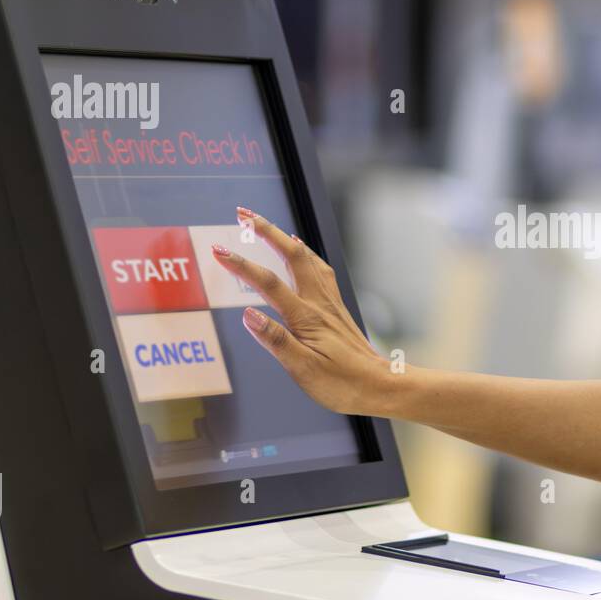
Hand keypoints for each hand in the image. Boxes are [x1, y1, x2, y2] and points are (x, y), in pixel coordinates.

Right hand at [210, 207, 387, 415]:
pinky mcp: (337, 309)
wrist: (382, 386)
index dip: (242, 265)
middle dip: (266, 230)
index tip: (219, 250)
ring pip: (308, 259)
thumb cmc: (343, 384)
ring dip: (285, 238)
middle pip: (292, 255)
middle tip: (244, 213)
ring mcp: (331, 303)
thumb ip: (276, 340)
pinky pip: (320, 270)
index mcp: (307, 318)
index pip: (268, 284)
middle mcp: (320, 304)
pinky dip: (306, 255)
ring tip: (268, 225)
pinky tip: (303, 255)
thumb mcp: (303, 370)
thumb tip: (248, 315)